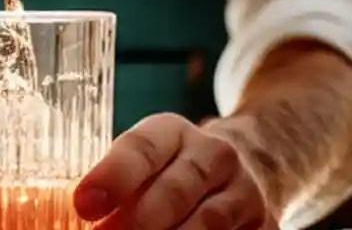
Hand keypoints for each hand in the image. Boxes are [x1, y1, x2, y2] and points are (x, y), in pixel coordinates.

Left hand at [74, 113, 277, 229]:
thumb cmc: (174, 170)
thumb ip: (120, 182)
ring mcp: (245, 190)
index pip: (142, 148)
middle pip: (176, 188)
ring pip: (208, 222)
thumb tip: (86, 211)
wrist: (248, 168)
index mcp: (173, 132)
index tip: (85, 203)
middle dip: (139, 219)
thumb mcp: (148, 160)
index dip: (112, 177)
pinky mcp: (266, 223)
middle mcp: (214, 154)